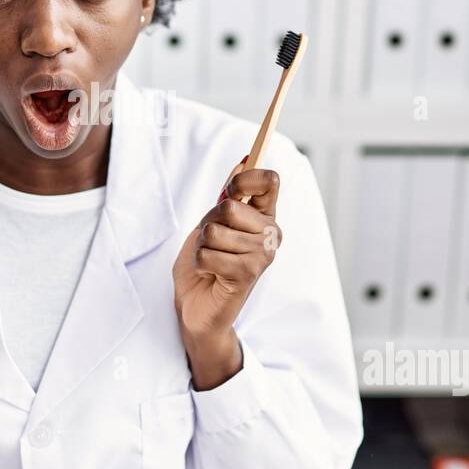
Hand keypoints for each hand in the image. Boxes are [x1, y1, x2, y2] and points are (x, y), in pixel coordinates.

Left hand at [172, 158, 281, 388]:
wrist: (197, 306)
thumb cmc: (206, 262)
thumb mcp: (213, 222)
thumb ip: (230, 195)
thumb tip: (243, 162)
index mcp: (265, 217)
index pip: (269, 181)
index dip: (243, 180)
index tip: (229, 192)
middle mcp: (271, 234)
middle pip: (230, 207)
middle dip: (208, 224)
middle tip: (213, 243)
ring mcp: (262, 256)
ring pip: (214, 232)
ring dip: (202, 247)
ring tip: (211, 261)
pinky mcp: (248, 274)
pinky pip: (208, 254)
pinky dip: (200, 263)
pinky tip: (210, 274)